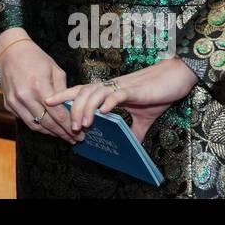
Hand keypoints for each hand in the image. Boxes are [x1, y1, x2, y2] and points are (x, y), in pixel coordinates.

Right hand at [0, 33, 82, 143]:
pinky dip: (37, 125)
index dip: (70, 127)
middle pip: (48, 123)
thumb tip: (71, 108)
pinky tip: (47, 126)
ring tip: (61, 135)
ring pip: (35, 126)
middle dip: (63, 134)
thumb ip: (63, 91)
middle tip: (74, 139)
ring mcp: (15, 102)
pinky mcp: (8, 104)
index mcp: (40, 86)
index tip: (80, 134)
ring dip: (50, 133)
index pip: (58, 114)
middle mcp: (26, 96)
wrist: (10, 52)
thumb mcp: (55, 70)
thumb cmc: (34, 58)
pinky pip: (24, 120)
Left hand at [45, 57, 198, 142]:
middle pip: (84, 92)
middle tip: (70, 126)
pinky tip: (104, 112)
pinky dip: (109, 102)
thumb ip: (134, 130)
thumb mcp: (144, 118)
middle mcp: (111, 87)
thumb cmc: (158, 94)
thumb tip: (133, 147)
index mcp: (110, 91)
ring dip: (87, 108)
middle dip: (73, 108)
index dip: (65, 96)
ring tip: (83, 124)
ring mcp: (122, 87)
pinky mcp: (135, 90)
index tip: (48, 101)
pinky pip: (118, 94)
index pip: (82, 91)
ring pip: (96, 93)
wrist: (175, 77)